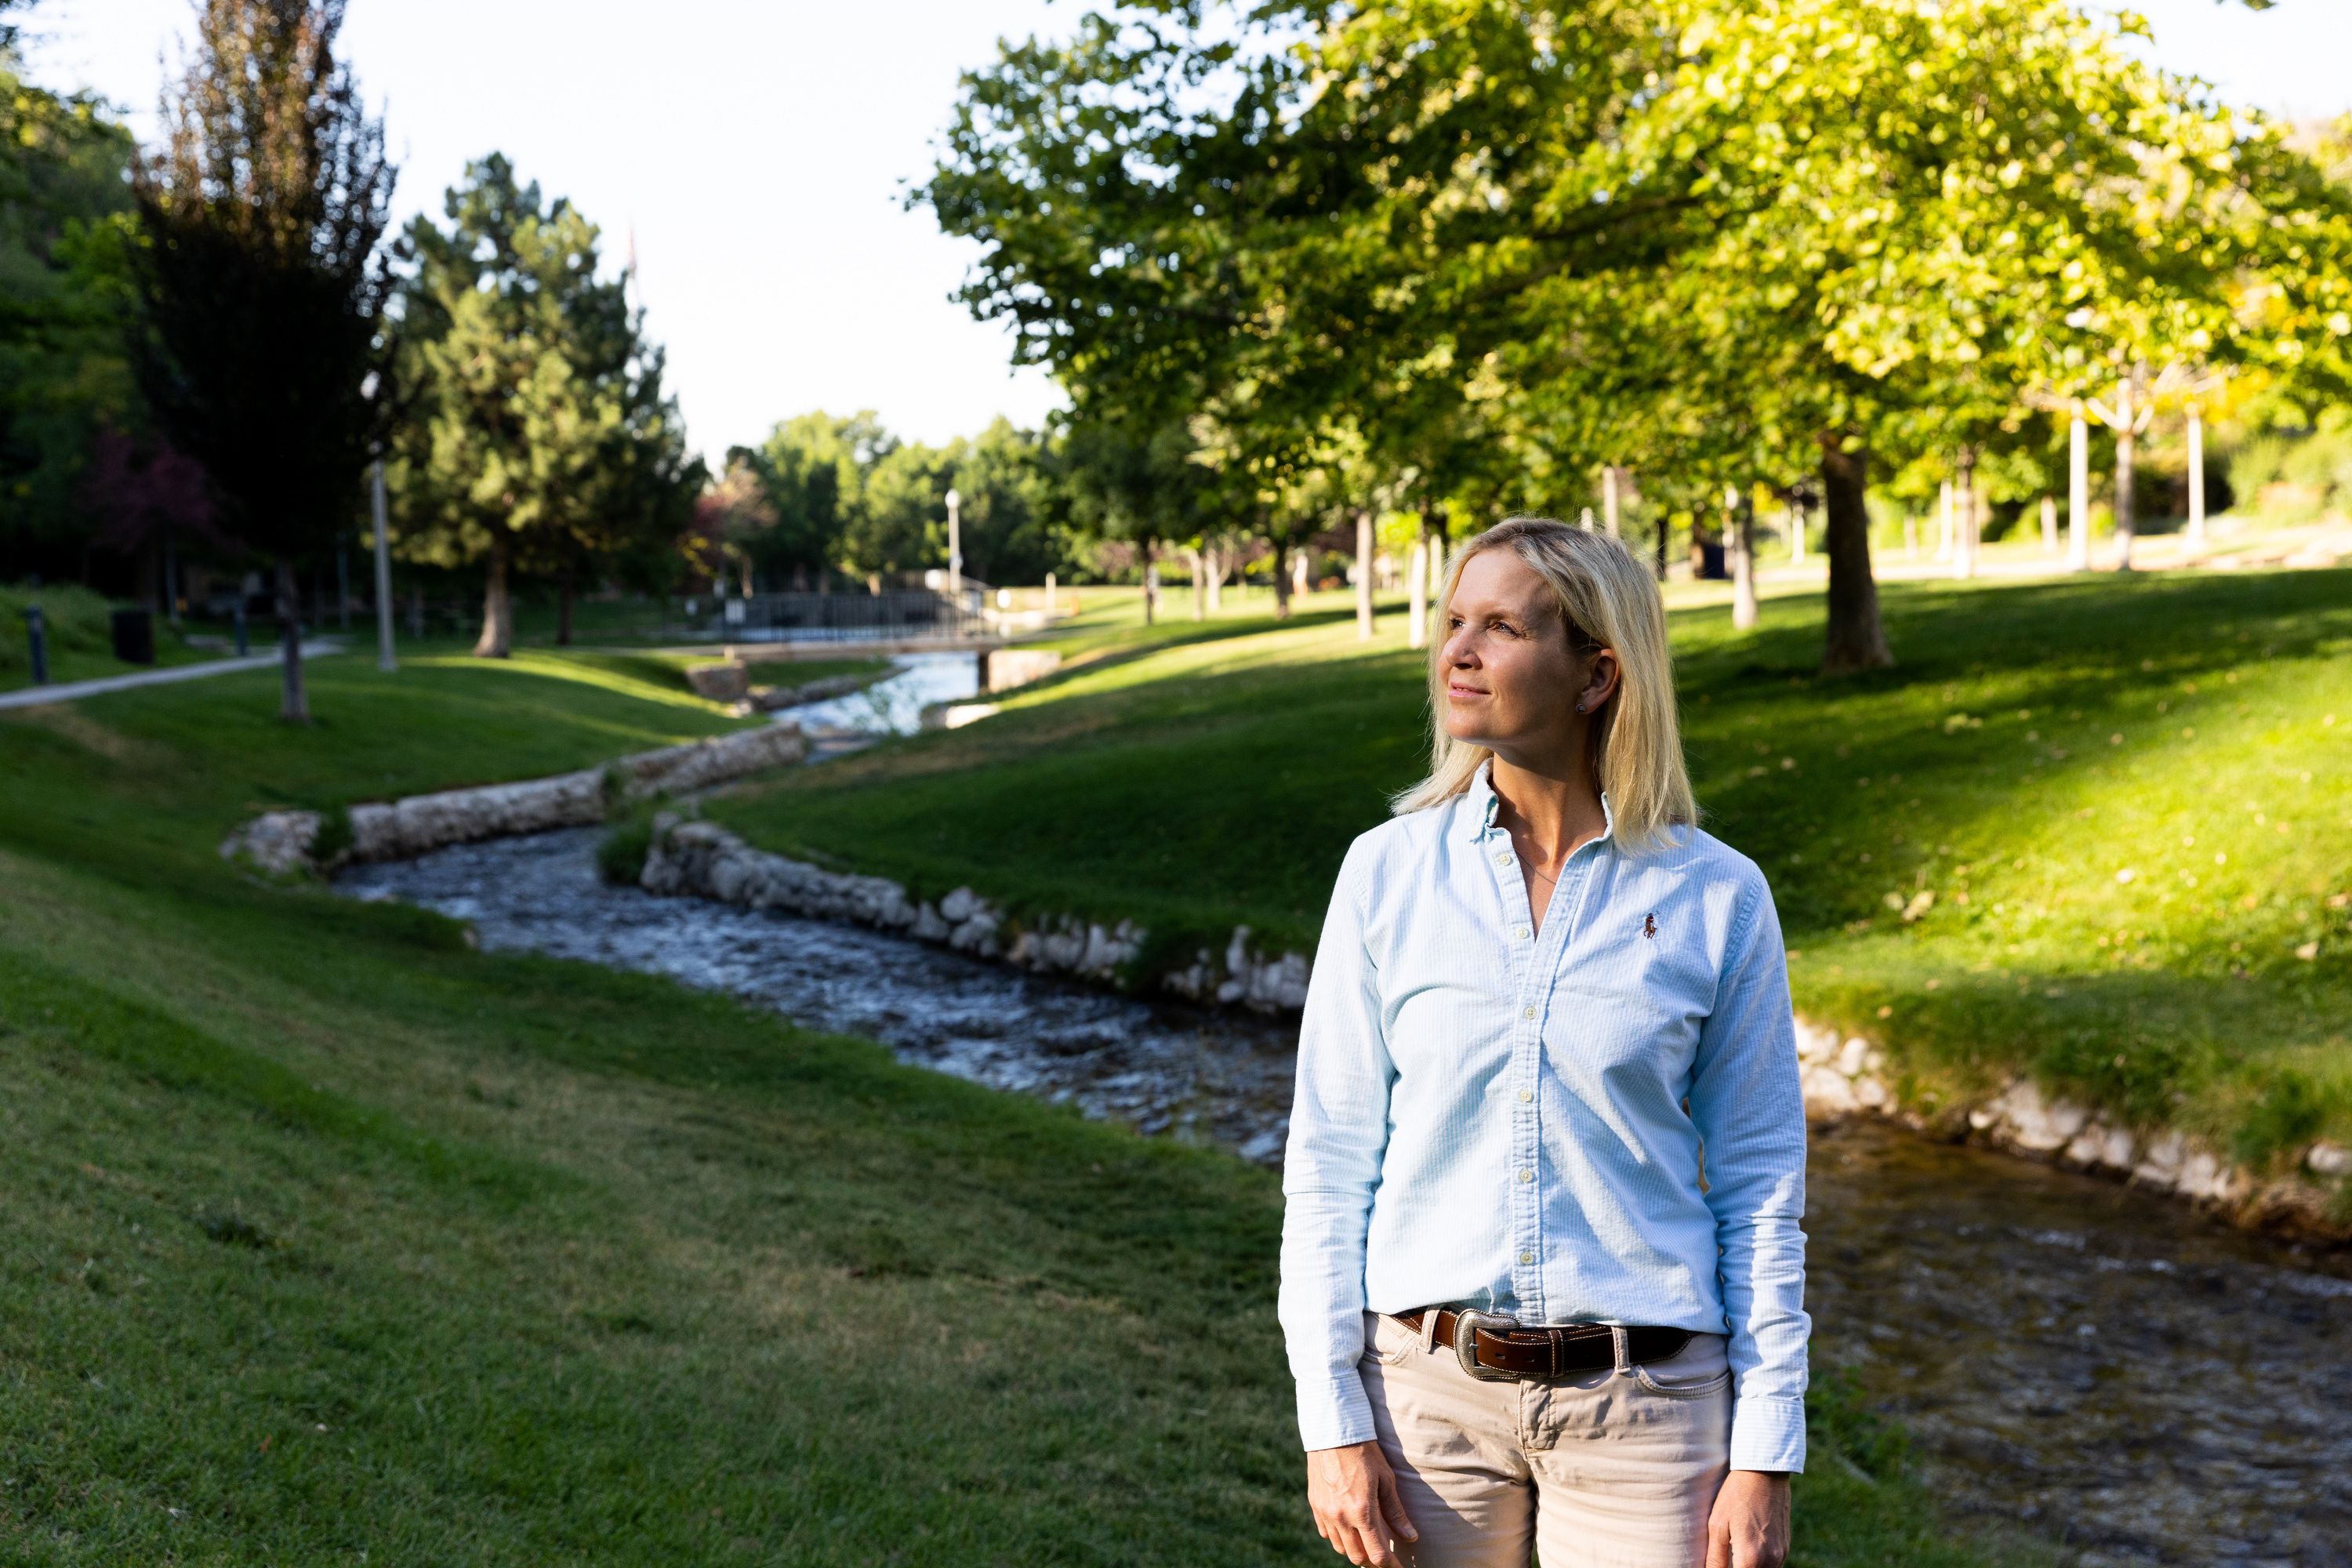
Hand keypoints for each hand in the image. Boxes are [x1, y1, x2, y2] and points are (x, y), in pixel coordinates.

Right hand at [1307, 1439, 1418, 1566]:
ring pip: (1340, 1548)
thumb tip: (1411, 1537)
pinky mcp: (1314, 1505)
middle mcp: (1341, 1516)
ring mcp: (1325, 1512)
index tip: (1399, 1567)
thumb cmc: (1365, 1452)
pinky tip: (1348, 1527)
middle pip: (1358, 1557)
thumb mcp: (1386, 1480)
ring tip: (1367, 1540)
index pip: (1378, 1554)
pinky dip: (1339, 1537)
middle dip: (1373, 1561)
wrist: (1333, 1431)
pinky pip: (1326, 1533)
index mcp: (1362, 1511)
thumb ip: (1396, 1512)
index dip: (1391, 1565)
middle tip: (1385, 1554)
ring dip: (1355, 1549)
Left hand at [1703, 1469, 1789, 1567]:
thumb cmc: (1736, 1496)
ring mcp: (1781, 1555)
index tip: (1717, 1564)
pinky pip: (1773, 1566)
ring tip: (1735, 1554)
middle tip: (1727, 1557)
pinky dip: (1760, 1565)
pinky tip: (1747, 1551)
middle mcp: (1770, 1561)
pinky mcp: (1786, 1547)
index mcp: (1751, 1558)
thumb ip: (1715, 1558)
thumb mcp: (1717, 1525)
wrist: (1764, 1473)